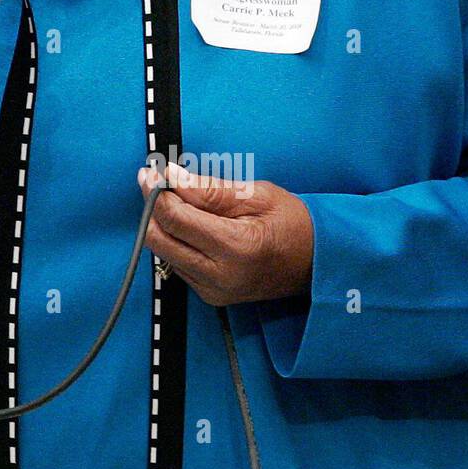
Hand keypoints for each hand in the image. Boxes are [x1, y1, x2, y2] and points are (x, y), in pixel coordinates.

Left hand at [137, 160, 313, 305]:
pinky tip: (190, 224)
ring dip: (161, 224)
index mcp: (235, 248)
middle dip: (153, 207)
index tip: (150, 171)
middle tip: (157, 182)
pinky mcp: (209, 296)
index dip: (156, 192)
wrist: (317, 263)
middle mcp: (219, 276)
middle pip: (159, 239)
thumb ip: (208, 189)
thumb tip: (170, 176)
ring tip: (177, 200)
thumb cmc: (291, 222)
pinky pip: (176, 263)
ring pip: (163, 252)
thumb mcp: (255, 194)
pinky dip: (175, 240)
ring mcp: (213, 291)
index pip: (175, 219)